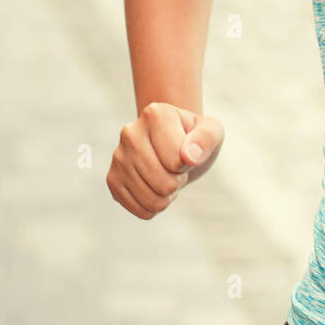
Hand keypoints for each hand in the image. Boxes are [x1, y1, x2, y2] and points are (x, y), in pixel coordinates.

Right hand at [106, 101, 224, 219]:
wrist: (176, 145)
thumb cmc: (196, 137)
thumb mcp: (212, 131)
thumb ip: (206, 139)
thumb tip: (189, 157)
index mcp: (155, 114)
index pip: (177, 161)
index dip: (189, 163)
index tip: (187, 150)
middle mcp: (130, 133)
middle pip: (164, 183)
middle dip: (179, 181)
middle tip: (178, 167)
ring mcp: (118, 157)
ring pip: (152, 200)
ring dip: (168, 195)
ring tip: (168, 175)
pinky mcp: (113, 180)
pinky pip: (141, 210)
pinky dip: (155, 206)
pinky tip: (155, 187)